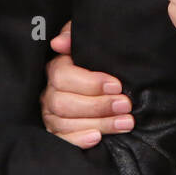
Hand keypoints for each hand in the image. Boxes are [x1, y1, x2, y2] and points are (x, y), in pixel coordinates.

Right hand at [39, 21, 133, 147]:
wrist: (112, 89)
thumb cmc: (101, 63)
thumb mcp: (91, 44)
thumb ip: (74, 34)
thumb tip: (59, 42)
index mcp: (57, 68)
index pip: (63, 76)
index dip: (91, 82)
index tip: (117, 86)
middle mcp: (49, 93)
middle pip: (63, 102)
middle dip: (98, 105)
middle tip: (126, 105)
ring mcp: (51, 116)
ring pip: (65, 122)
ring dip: (99, 123)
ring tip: (125, 122)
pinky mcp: (58, 134)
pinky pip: (63, 140)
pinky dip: (79, 140)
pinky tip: (98, 138)